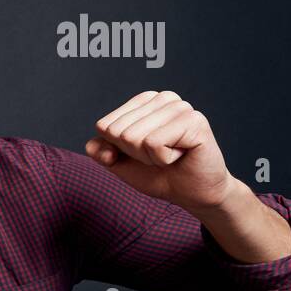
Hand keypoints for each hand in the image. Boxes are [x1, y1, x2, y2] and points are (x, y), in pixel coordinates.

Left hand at [85, 91, 236, 212]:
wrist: (190, 192)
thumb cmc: (157, 173)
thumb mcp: (119, 162)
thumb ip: (99, 150)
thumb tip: (96, 146)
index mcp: (143, 100)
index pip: (104, 126)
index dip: (119, 149)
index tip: (143, 152)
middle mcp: (163, 97)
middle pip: (118, 132)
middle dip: (135, 153)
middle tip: (158, 155)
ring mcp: (180, 107)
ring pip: (134, 137)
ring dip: (149, 157)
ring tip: (170, 155)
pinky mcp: (194, 120)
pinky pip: (154, 144)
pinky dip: (163, 159)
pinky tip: (180, 155)